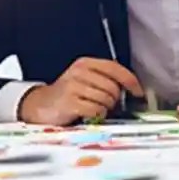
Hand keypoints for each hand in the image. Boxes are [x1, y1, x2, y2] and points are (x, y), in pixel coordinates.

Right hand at [19, 58, 142, 125]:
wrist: (40, 105)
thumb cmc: (68, 94)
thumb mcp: (84, 79)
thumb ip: (104, 80)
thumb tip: (131, 89)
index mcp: (85, 63)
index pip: (115, 68)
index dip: (130, 81)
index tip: (138, 92)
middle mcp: (79, 72)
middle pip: (113, 87)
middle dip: (114, 100)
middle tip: (107, 105)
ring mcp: (73, 87)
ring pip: (106, 100)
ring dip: (104, 109)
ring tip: (94, 109)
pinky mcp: (70, 103)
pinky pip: (96, 111)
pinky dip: (96, 116)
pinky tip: (89, 115)